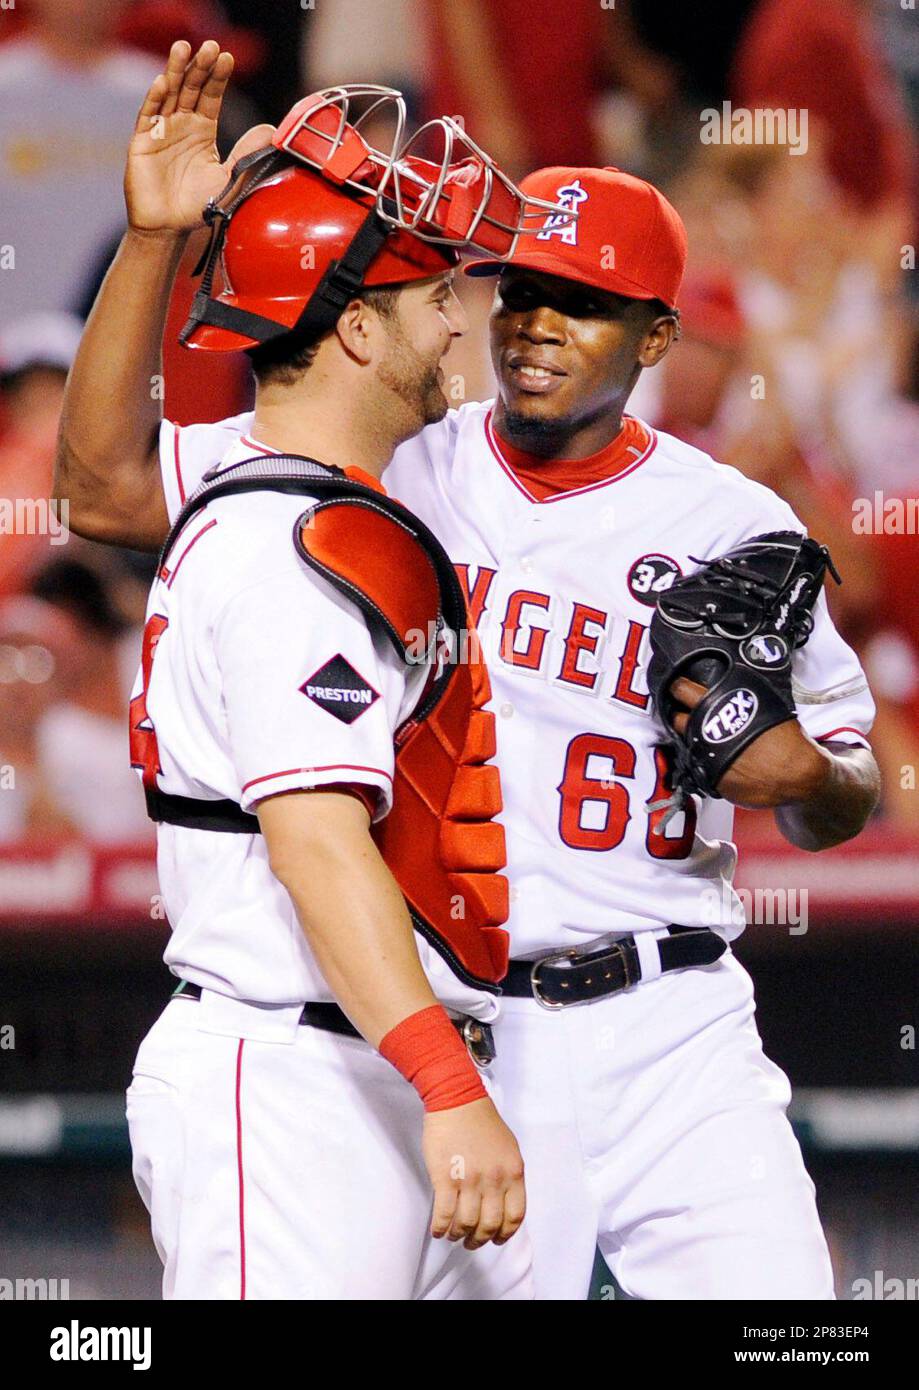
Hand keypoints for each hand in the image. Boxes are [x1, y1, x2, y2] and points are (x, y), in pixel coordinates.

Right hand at [126, 39, 274, 233]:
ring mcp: (161, 130)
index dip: (218, 77)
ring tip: (184, 48)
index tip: (228, 57)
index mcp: (202, 130)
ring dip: (176, 71)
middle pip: (191, 88)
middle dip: (200, 67)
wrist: (170, 227)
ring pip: (169, 94)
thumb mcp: (229, 178)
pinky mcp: (142, 141)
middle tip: (211, 45)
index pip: (211, 96)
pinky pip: (149, 116)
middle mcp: (181, 124)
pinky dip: (156, 98)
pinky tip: (164, 82)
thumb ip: (247, 153)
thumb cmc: (198, 205)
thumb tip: (271, 130)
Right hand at [423, 1095, 525, 1249]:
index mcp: (513, 1172)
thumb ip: (508, 1175)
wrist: (457, 1100)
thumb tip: (503, 1202)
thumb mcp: (508, 1148)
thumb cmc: (480, 1121)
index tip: (496, 1238)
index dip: (505, 1234)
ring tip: (453, 1234)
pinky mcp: (445, 1178)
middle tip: (471, 1242)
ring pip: (466, 1224)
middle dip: (479, 1240)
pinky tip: (438, 1230)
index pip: (515, 1217)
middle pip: (490, 1225)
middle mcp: (494, 1179)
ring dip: (458, 1235)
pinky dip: (441, 1228)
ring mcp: (470, 1180)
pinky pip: (444, 1215)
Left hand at [670, 677, 830, 808]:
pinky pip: (701, 768)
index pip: (683, 690)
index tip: (675, 687)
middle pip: (677, 719)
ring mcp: (705, 758)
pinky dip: (707, 763)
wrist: (797, 773)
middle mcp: (706, 732)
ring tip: (706, 739)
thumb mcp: (763, 704)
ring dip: (692, 741)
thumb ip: (738, 698)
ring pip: (686, 745)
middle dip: (680, 717)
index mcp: (718, 708)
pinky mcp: (710, 779)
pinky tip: (722, 760)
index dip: (677, 688)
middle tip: (688, 716)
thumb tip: (726, 693)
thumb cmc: (786, 739)